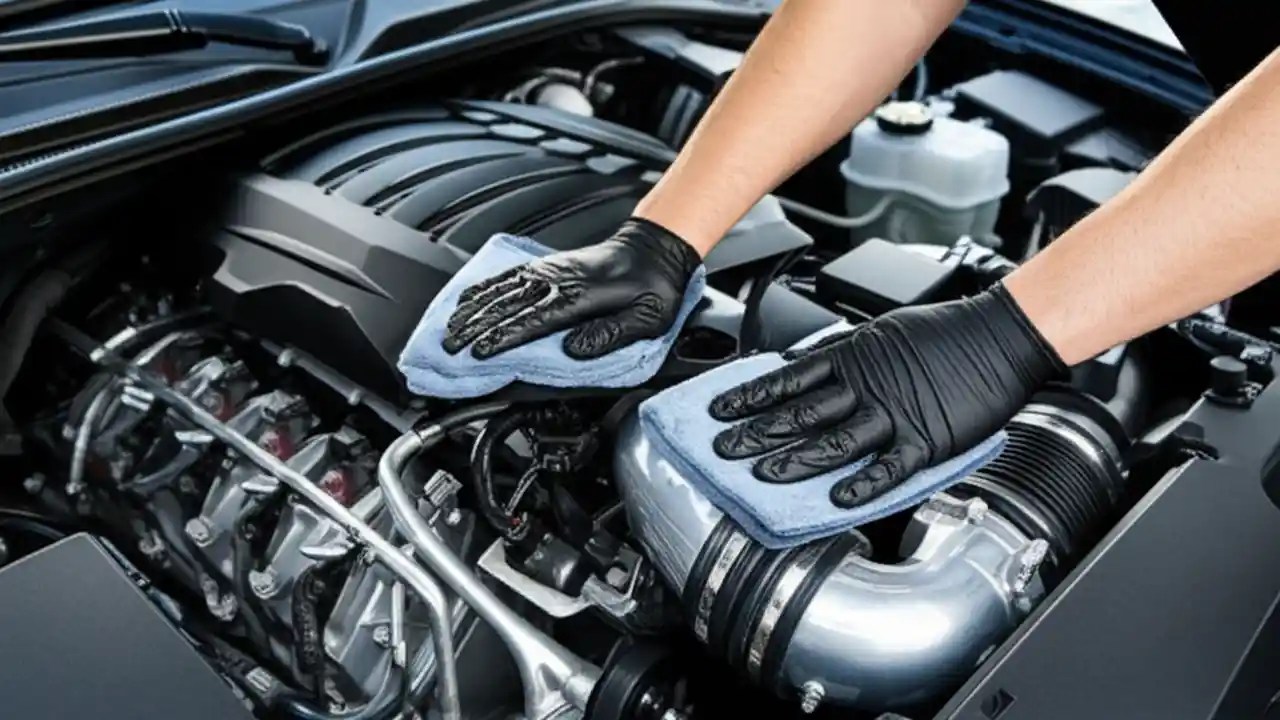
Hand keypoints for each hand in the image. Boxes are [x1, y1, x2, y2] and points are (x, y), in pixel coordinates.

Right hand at [442, 218, 701, 359]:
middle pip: (506, 306)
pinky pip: (508, 277)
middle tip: (450, 348)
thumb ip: (611, 335)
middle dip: (474, 328)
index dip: (503, 338)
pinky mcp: (547, 267)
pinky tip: (467, 297)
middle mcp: (558, 281)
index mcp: (579, 298)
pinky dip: (484, 288)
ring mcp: (549, 271)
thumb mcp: (647, 319)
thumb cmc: (653, 287)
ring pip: (501, 291)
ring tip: (449, 328)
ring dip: (472, 310)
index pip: (532, 321)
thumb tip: (576, 350)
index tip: (479, 353)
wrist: (654, 250)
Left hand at [709, 284, 1063, 507]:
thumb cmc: (944, 333)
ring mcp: (896, 415)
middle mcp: (866, 387)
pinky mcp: (927, 440)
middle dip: (757, 433)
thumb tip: (796, 364)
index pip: (788, 380)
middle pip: (802, 413)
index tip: (719, 411)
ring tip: (763, 476)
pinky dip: (864, 484)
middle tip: (722, 451)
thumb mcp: (878, 333)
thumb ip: (837, 354)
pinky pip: (890, 468)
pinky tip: (839, 499)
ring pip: (836, 442)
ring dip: (797, 461)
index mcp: (852, 359)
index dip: (751, 397)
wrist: (1002, 335)